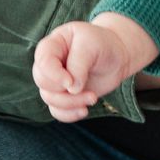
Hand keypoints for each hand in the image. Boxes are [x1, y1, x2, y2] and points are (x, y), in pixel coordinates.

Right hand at [33, 15, 154, 121]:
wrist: (117, 57)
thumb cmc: (103, 45)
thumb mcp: (92, 46)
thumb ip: (79, 64)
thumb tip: (71, 90)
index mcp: (52, 45)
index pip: (42, 62)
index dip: (54, 75)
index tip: (71, 83)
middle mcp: (49, 64)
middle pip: (43, 82)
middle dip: (65, 92)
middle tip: (91, 93)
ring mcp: (55, 81)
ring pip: (49, 99)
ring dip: (71, 104)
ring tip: (93, 98)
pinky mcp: (63, 95)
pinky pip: (56, 111)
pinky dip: (68, 114)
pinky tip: (84, 111)